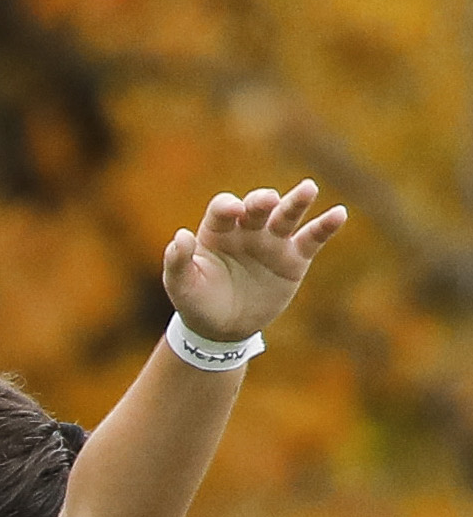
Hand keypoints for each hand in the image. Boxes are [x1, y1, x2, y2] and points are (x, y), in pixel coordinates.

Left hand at [161, 180, 348, 342]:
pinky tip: (339, 213)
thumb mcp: (180, 286)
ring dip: (297, 201)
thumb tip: (180, 236)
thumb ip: (178, 261)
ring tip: (308, 188)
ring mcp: (271, 242)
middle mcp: (245, 230)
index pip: (223, 209)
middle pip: (256, 207)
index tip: (233, 211)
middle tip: (268, 200)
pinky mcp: (294, 259)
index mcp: (216, 231)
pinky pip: (312, 238)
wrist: (222, 328)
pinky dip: (326, 226)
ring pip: (287, 216)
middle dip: (261, 201)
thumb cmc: (196, 302)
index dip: (228, 206)